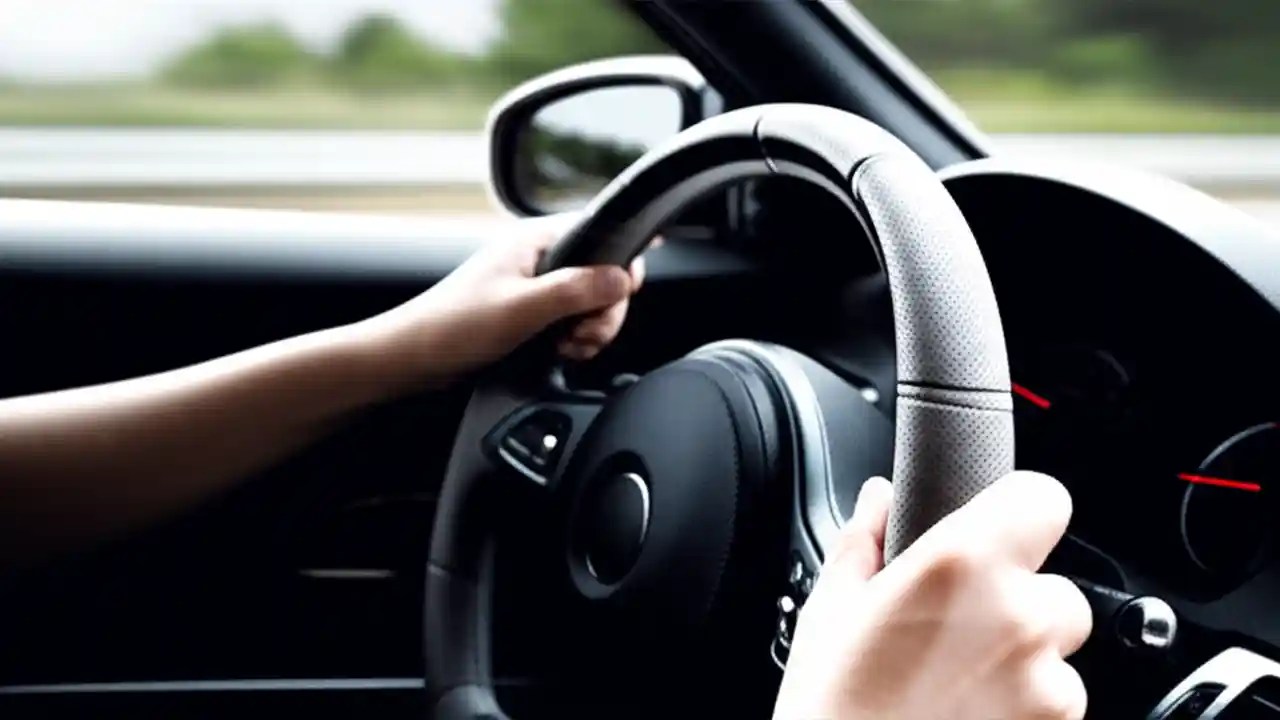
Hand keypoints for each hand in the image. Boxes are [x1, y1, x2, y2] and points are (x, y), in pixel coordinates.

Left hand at [360, 219, 644, 390]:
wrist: (413, 358)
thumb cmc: (454, 326)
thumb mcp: (522, 307)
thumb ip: (576, 290)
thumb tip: (624, 277)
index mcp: (537, 239)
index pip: (603, 234)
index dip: (621, 265)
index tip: (617, 297)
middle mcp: (541, 257)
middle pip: (605, 275)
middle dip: (605, 311)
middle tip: (582, 335)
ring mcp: (538, 286)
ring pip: (593, 302)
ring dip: (591, 329)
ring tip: (567, 347)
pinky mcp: (534, 313)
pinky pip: (575, 321)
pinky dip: (577, 340)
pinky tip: (560, 352)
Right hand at [774, 472, 1091, 719]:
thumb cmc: (832, 708)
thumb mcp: (831, 611)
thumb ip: (865, 543)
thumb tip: (879, 501)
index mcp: (962, 564)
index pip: (1045, 498)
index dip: (1021, 510)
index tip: (998, 528)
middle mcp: (1019, 617)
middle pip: (1058, 587)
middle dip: (1018, 604)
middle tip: (957, 630)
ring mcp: (1048, 685)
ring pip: (1058, 653)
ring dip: (1024, 662)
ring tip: (955, 685)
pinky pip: (1058, 706)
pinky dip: (1025, 709)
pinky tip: (967, 715)